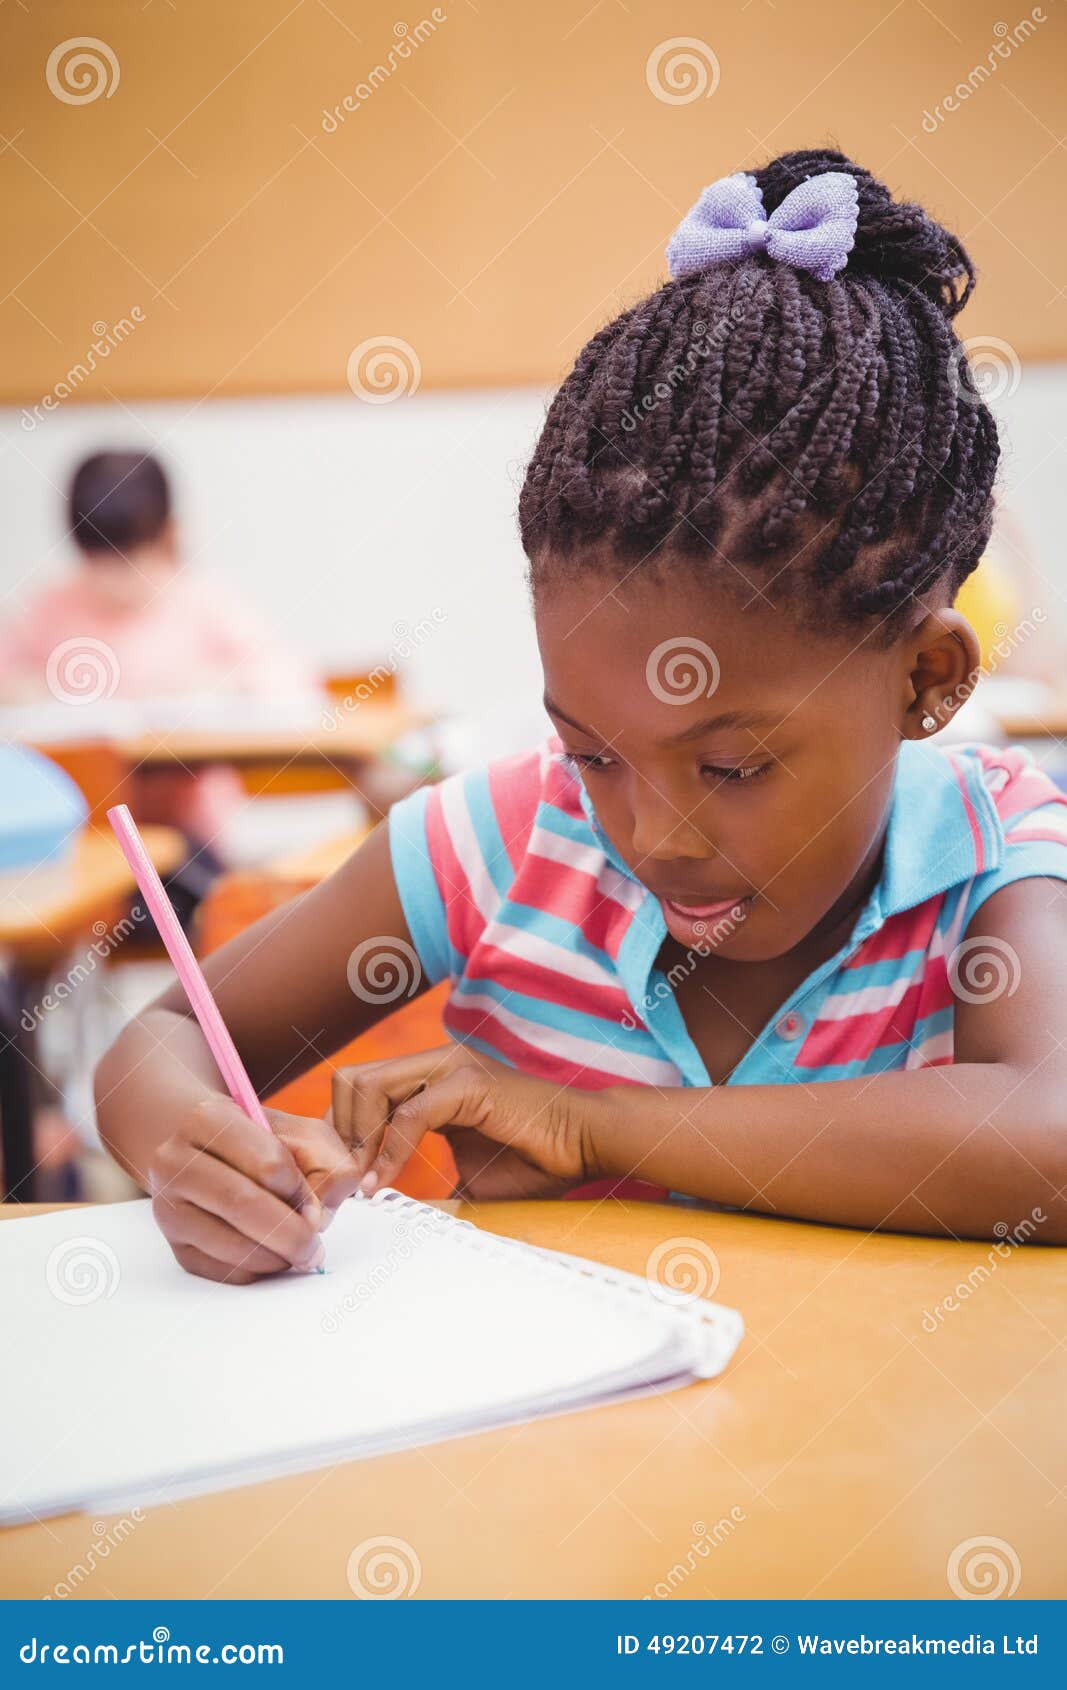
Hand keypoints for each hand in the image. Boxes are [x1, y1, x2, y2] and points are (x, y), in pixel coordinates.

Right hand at [148, 1097, 363, 1282]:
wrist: (200, 1149)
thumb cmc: (257, 1141)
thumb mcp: (299, 1132)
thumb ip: (326, 1163)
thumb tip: (319, 1218)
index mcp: (208, 1119)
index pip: (267, 1163)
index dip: (301, 1191)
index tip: (315, 1205)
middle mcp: (176, 1161)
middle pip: (242, 1204)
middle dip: (291, 1234)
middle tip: (315, 1249)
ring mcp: (168, 1205)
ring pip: (230, 1244)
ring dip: (276, 1257)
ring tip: (296, 1251)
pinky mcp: (174, 1243)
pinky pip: (220, 1270)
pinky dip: (256, 1271)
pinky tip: (270, 1254)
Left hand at [330, 1044, 598, 1200]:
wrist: (585, 1145)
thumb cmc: (532, 1161)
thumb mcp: (463, 1174)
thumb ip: (423, 1180)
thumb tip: (384, 1216)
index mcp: (428, 1077)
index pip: (356, 1089)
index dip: (342, 1135)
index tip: (345, 1183)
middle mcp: (433, 1062)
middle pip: (350, 1081)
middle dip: (340, 1135)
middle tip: (348, 1184)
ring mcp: (450, 1065)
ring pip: (368, 1087)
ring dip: (358, 1142)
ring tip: (364, 1185)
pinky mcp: (468, 1083)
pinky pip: (409, 1114)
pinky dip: (390, 1152)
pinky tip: (386, 1185)